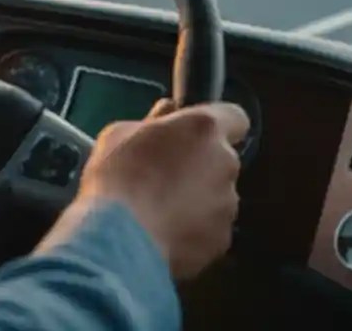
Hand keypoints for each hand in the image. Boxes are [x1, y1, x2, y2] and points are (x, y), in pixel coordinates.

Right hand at [42, 98, 248, 279]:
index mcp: (204, 128)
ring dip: (197, 199)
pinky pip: (211, 229)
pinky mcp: (222, 239)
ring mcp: (228, 204)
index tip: (194, 136)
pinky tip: (165, 234)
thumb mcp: (120, 134)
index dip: (216, 127)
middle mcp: (225, 163)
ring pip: (217, 196)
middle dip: (200, 166)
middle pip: (222, 160)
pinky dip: (194, 230)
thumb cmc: (117, 176)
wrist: (119, 238)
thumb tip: (167, 112)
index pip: (235, 117)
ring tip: (161, 212)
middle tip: (166, 177)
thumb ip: (153, 121)